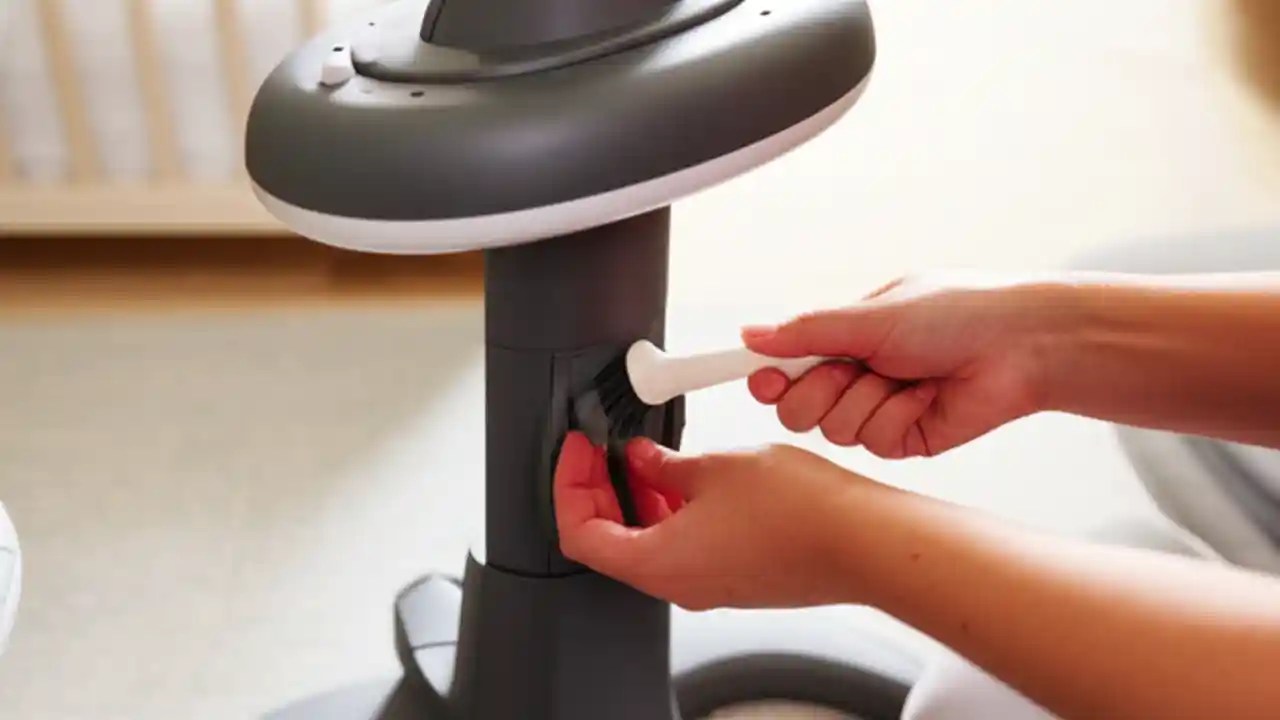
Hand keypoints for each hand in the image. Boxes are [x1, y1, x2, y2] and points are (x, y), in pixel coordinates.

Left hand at [554, 432, 875, 609]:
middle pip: (609, 541)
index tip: (576, 451)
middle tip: (600, 449)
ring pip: (646, 543)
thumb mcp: (715, 466)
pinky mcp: (732, 577)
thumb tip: (643, 458)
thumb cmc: (801, 512)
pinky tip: (684, 475)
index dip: (568, 486)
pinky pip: (681, 547)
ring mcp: (706, 585)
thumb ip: (665, 464)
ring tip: (644, 453)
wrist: (863, 542)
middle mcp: (677, 584)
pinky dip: (669, 511)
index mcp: (657, 562)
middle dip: (598, 489)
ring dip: (636, 498)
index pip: (580, 533)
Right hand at [744, 273, 1059, 457]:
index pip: (786, 364)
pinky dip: (899, 415)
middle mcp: (857, 376)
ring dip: (868, 399)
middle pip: (797, 408)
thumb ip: (808, 331)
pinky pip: (874, 441)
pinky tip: (929, 395)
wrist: (1022, 345)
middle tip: (848, 370)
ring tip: (906, 374)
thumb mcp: (873, 315)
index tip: (760, 378)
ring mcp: (880, 410)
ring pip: (834, 429)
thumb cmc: (957, 312)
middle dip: (818, 391)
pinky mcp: (906, 439)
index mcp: (845, 339)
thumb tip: (751, 334)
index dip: (768, 375)